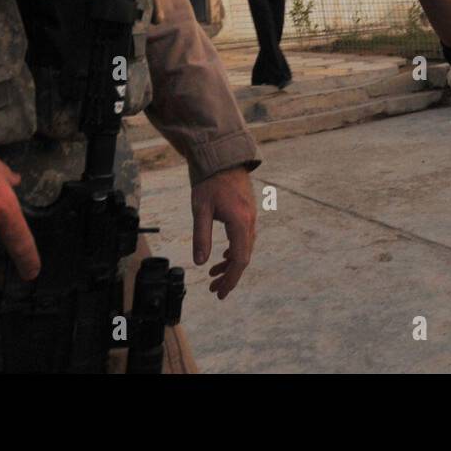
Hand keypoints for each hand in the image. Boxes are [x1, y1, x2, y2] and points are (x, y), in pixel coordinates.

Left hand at [191, 166, 256, 298]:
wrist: (222, 158)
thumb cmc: (209, 182)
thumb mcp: (200, 209)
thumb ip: (201, 236)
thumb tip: (200, 263)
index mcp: (240, 223)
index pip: (239, 260)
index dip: (230, 279)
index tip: (220, 292)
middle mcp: (249, 222)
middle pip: (243, 257)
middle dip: (229, 276)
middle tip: (214, 289)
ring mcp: (250, 217)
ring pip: (244, 248)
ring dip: (230, 264)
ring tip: (213, 275)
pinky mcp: (247, 213)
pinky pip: (244, 238)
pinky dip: (234, 251)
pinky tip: (223, 256)